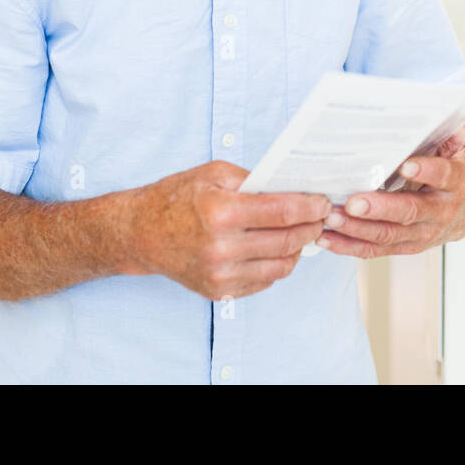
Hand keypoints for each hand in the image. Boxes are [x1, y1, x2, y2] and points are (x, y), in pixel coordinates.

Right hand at [122, 160, 330, 300]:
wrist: (141, 233)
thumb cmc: (177, 198)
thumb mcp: (215, 174)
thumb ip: (255, 180)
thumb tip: (294, 187)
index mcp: (222, 213)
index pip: (282, 212)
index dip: (310, 207)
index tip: (323, 202)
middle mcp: (222, 248)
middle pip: (287, 241)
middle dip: (310, 227)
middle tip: (319, 216)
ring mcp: (220, 274)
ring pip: (281, 266)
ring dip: (298, 248)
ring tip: (301, 232)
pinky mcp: (219, 291)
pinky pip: (264, 281)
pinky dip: (277, 264)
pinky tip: (276, 248)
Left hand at [316, 121, 464, 258]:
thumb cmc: (461, 168)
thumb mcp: (463, 141)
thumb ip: (449, 125)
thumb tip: (428, 107)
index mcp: (459, 181)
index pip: (444, 175)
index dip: (426, 170)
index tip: (405, 165)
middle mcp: (443, 211)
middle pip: (411, 211)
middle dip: (380, 208)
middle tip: (352, 203)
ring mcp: (425, 232)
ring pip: (390, 234)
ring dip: (358, 229)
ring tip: (332, 219)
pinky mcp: (408, 245)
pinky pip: (378, 249)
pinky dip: (352, 246)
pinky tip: (330, 239)